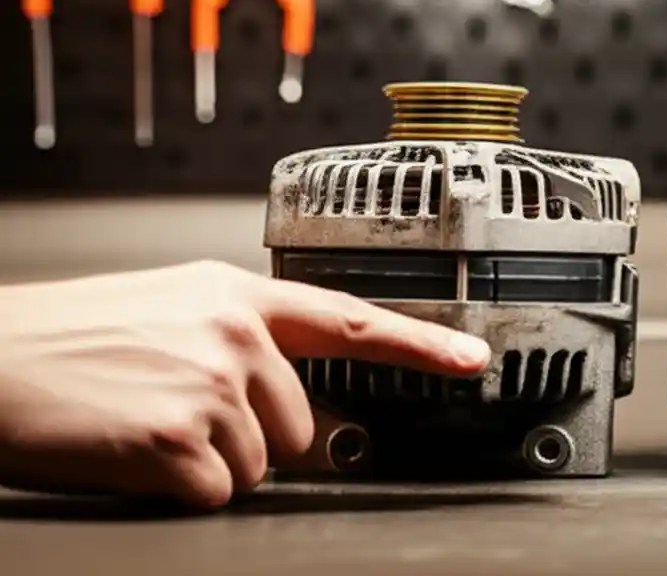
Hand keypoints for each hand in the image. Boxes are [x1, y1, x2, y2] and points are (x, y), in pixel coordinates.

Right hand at [0, 261, 489, 507]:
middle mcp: (235, 334)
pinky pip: (219, 494)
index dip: (421, 343)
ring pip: (261, 465)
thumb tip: (297, 389)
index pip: (350, 319)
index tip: (472, 360)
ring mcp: (210, 386)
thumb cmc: (69, 340)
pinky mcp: (180, 441)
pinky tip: (135, 452)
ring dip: (211, 464)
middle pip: (300, 424)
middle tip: (173, 409)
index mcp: (236, 295)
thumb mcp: (171, 309)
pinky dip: (180, 490)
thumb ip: (246, 339)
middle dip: (250, 436)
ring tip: (145, 422)